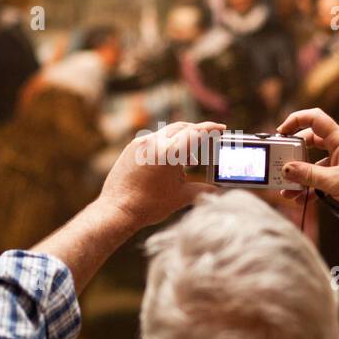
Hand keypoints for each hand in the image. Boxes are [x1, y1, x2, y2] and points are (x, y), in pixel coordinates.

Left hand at [97, 121, 222, 231]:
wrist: (117, 211)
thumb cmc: (148, 206)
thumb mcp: (181, 197)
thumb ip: (202, 190)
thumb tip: (216, 191)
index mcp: (169, 152)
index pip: (196, 132)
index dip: (211, 128)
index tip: (221, 128)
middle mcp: (154, 142)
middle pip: (182, 128)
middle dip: (196, 132)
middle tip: (208, 139)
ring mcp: (140, 143)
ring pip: (167, 133)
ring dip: (180, 140)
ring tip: (188, 160)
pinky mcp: (131, 148)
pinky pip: (153, 140)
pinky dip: (165, 146)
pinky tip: (168, 163)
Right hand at [276, 108, 338, 216]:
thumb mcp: (333, 182)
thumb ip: (308, 175)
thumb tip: (287, 169)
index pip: (315, 119)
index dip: (296, 120)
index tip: (281, 131)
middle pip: (312, 142)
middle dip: (295, 154)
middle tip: (282, 164)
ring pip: (317, 163)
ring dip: (302, 175)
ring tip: (288, 190)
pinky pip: (325, 176)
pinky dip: (313, 185)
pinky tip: (302, 198)